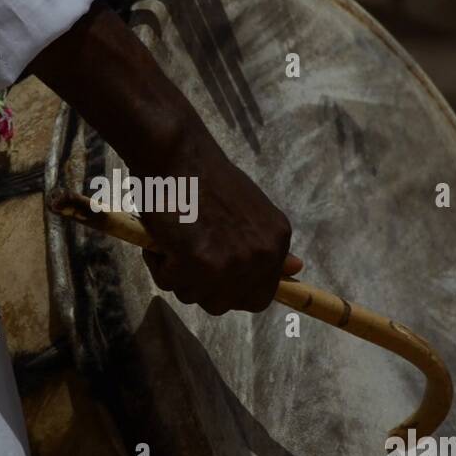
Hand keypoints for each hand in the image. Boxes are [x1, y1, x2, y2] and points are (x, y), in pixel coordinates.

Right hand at [30, 5, 302, 313]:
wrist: (177, 152)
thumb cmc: (204, 177)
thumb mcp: (249, 210)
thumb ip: (266, 244)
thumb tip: (298, 271)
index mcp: (276, 241)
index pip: (261, 296)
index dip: (231, 292)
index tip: (211, 275)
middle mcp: (261, 255)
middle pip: (224, 304)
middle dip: (199, 285)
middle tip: (186, 251)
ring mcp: (232, 263)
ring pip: (193, 296)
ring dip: (175, 273)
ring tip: (174, 236)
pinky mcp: (200, 263)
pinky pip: (169, 283)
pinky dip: (157, 263)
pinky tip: (162, 235)